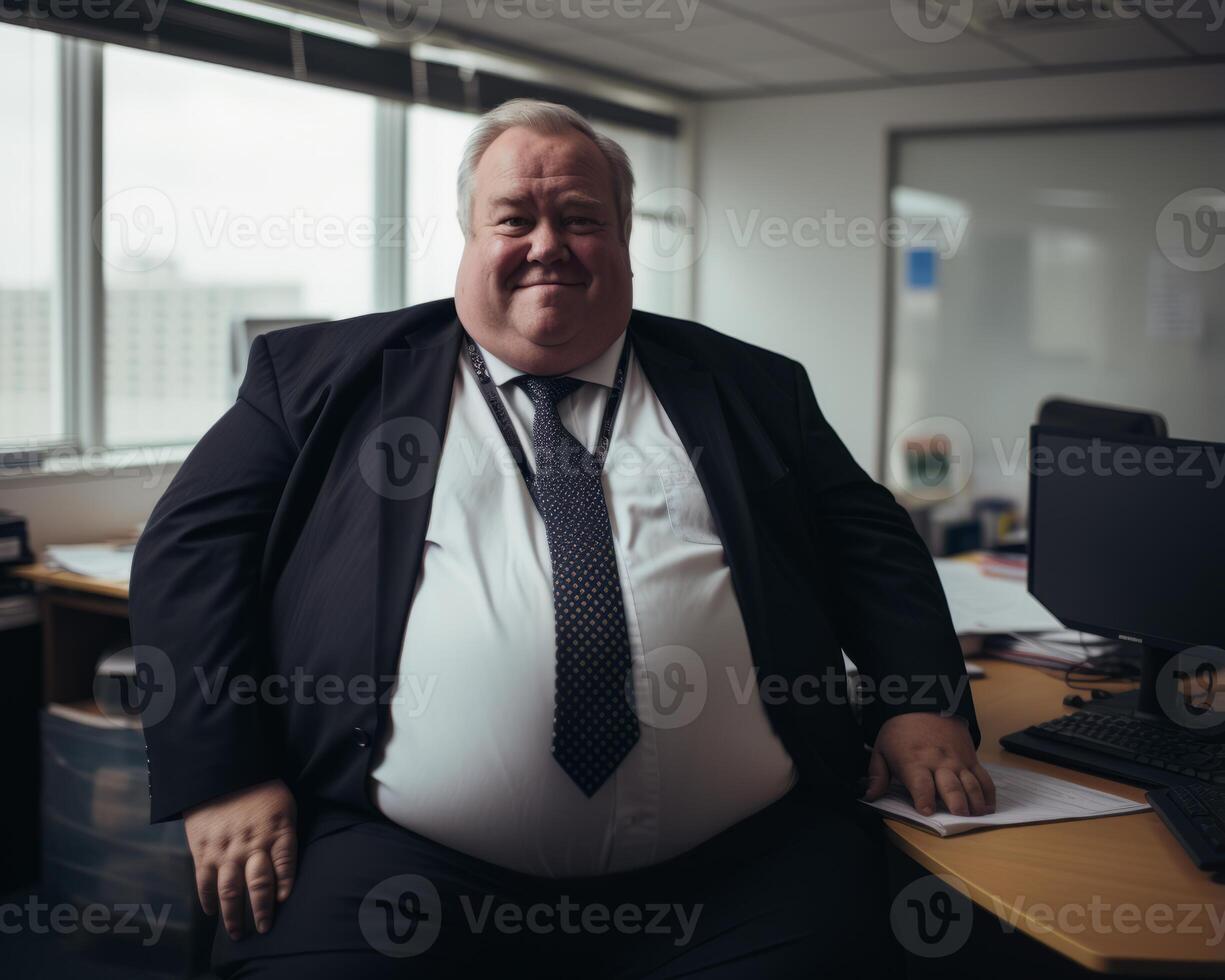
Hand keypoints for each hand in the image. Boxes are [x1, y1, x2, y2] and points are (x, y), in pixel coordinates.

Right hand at [183, 779, 296, 939]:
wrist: (220, 770)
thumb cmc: (260, 788)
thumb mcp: (285, 806)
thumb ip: (286, 836)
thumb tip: (285, 868)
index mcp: (277, 831)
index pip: (286, 867)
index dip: (284, 888)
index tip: (282, 903)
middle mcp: (252, 844)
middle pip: (259, 886)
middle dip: (262, 911)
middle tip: (263, 928)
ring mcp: (226, 850)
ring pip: (230, 891)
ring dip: (233, 915)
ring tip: (238, 932)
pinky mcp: (203, 851)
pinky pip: (204, 882)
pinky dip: (208, 899)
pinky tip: (211, 911)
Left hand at [862, 713, 995, 816]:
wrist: (924, 704)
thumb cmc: (900, 730)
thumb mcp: (881, 748)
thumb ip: (877, 775)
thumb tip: (869, 796)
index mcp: (915, 763)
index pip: (921, 785)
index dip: (924, 799)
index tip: (927, 811)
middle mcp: (939, 764)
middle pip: (951, 786)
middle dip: (956, 802)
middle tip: (960, 815)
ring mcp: (958, 762)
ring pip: (971, 784)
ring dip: (975, 801)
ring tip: (976, 815)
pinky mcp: (971, 759)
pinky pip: (984, 778)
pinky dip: (988, 793)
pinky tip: (988, 807)